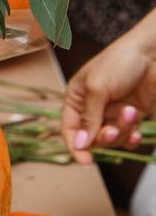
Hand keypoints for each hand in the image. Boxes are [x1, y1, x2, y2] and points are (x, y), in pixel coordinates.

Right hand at [61, 12, 155, 163]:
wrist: (152, 53)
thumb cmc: (119, 61)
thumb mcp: (97, 88)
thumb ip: (88, 118)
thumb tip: (79, 145)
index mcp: (77, 97)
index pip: (69, 129)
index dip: (75, 146)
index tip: (85, 162)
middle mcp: (92, 107)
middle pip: (91, 138)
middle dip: (103, 136)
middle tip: (113, 129)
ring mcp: (112, 112)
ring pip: (111, 138)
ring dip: (122, 130)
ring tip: (130, 112)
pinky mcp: (130, 116)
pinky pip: (127, 137)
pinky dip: (131, 138)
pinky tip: (137, 131)